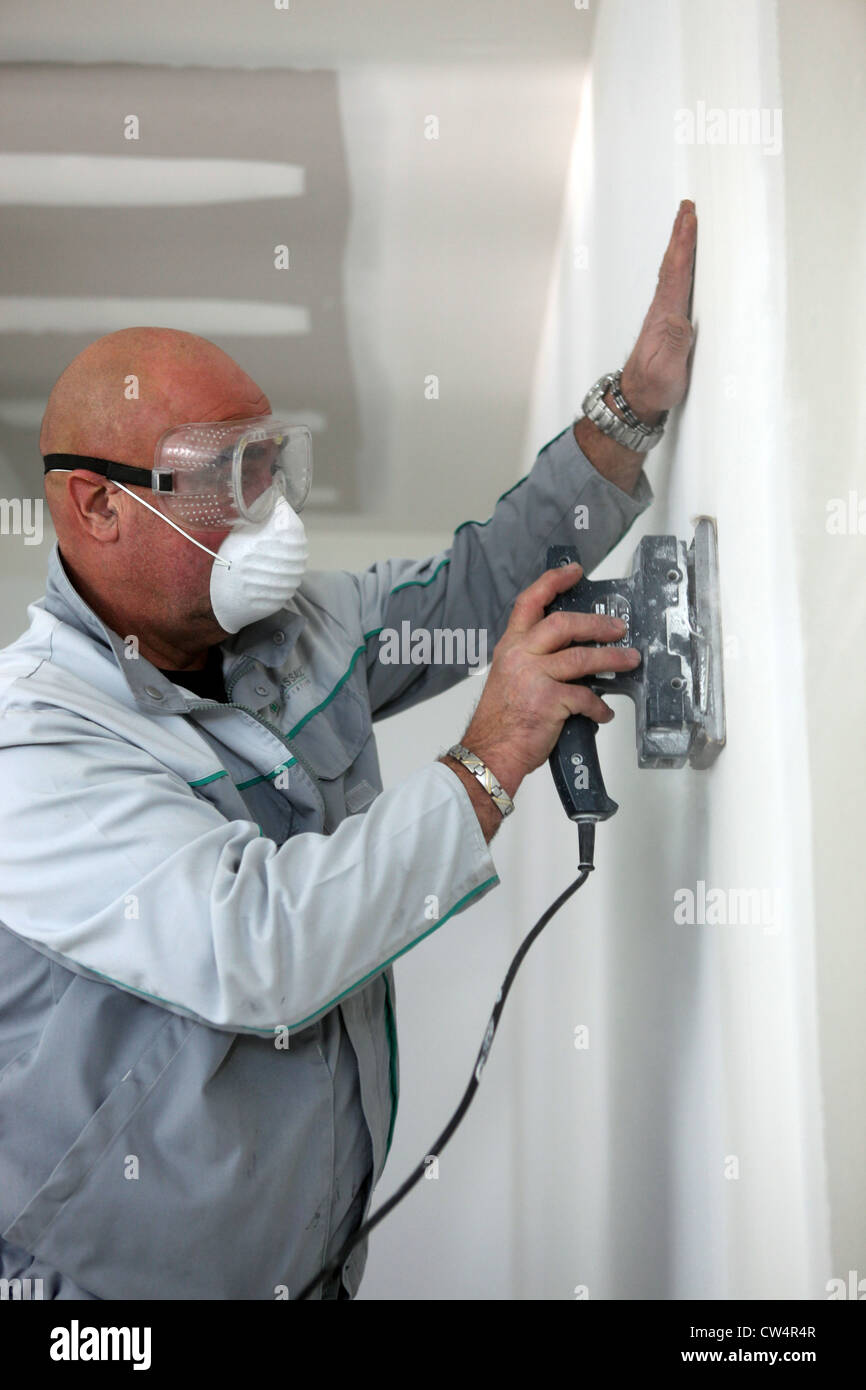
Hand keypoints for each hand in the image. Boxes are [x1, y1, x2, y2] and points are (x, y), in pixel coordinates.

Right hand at [457, 563, 640, 797]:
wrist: (490, 752)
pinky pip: (586, 697)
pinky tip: (603, 712)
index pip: (529, 602)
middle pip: (564, 623)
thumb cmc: (501, 720)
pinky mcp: (550, 701)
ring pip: (582, 657)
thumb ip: (534, 659)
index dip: (554, 581)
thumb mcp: (510, 677)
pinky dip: (599, 707)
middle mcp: (521, 655)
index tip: (575, 571)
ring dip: (612, 658)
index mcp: (511, 646)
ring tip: (630, 660)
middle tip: (619, 627)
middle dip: (597, 623)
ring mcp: (535, 677)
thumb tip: (571, 653)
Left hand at [618, 199, 696, 423]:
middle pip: (672, 266)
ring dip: (680, 247)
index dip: (682, 246)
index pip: (675, 274)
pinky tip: (684, 263)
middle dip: (680, 235)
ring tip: (686, 224)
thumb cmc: (652, 388)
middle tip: (687, 208)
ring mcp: (663, 316)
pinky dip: (681, 267)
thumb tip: (679, 318)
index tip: (689, 219)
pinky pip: (675, 286)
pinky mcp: (667, 323)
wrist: (635, 401)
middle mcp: (662, 312)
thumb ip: (674, 345)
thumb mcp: (666, 372)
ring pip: (672, 273)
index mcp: (664, 318)